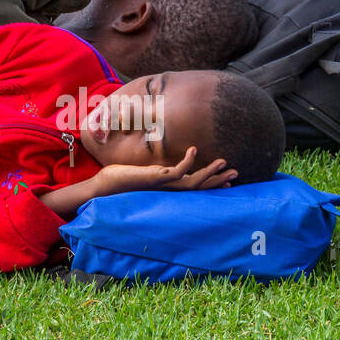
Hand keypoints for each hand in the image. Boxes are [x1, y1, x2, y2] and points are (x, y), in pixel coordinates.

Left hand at [93, 147, 236, 194]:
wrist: (103, 188)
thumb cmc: (120, 181)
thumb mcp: (142, 174)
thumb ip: (154, 172)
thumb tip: (161, 167)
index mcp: (167, 188)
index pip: (194, 186)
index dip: (211, 183)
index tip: (227, 180)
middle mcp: (168, 189)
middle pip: (199, 186)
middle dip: (218, 180)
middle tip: (236, 173)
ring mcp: (162, 185)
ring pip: (192, 181)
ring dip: (209, 171)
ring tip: (223, 162)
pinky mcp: (154, 179)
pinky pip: (176, 171)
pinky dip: (187, 162)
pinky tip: (193, 150)